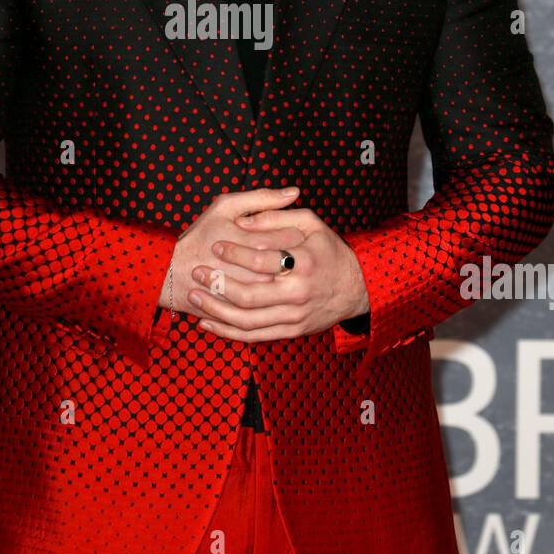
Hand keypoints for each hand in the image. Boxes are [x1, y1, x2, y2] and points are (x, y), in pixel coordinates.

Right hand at [160, 187, 306, 319]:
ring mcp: (253, 295)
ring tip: (276, 263)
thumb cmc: (200, 236)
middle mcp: (258, 272)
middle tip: (286, 247)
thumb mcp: (225, 208)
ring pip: (285, 283)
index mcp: (256, 243)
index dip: (296, 230)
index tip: (289, 228)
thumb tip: (295, 192)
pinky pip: (270, 302)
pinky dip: (273, 292)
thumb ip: (261, 198)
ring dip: (286, 273)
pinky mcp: (246, 311)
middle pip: (293, 261)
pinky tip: (265, 281)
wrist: (172, 273)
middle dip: (294, 252)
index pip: (293, 236)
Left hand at [186, 202, 368, 341]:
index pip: (261, 260)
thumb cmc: (328, 251)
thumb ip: (277, 216)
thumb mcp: (311, 223)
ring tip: (196, 297)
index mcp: (304, 263)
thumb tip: (244, 220)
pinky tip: (208, 324)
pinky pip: (255, 336)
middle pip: (250, 297)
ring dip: (217, 311)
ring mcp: (295, 316)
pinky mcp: (292, 331)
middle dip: (218, 285)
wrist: (357, 288)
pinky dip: (228, 332)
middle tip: (197, 272)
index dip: (234, 252)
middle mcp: (298, 293)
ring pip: (248, 321)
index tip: (215, 245)